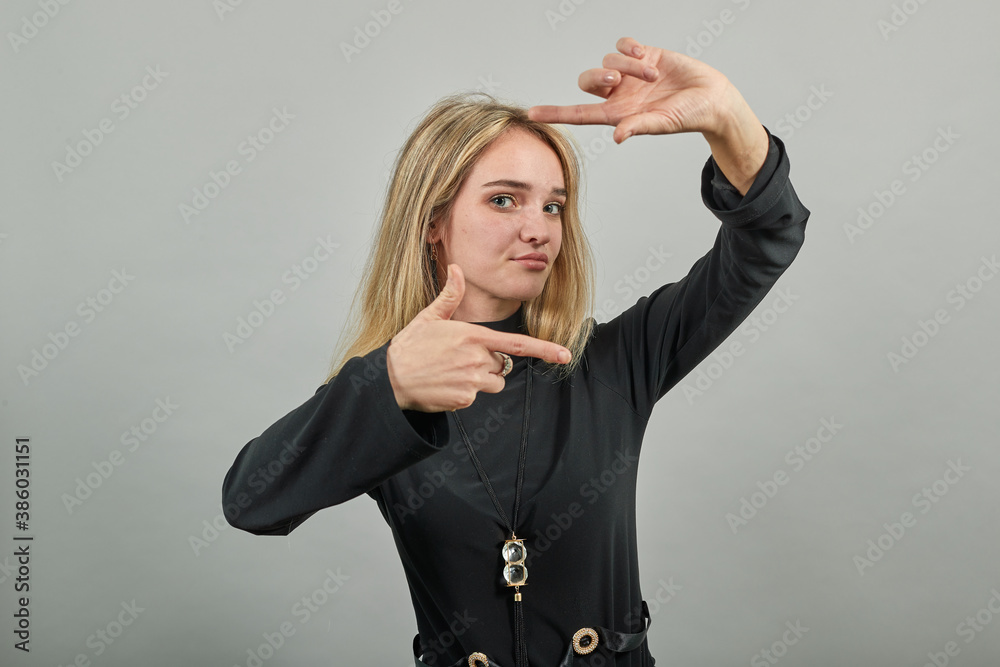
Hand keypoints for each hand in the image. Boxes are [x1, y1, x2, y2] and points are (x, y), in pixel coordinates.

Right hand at [386, 265, 571, 412]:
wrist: (390, 379)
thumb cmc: (410, 347)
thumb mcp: (429, 316)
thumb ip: (450, 295)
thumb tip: (456, 268)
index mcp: (473, 336)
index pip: (517, 344)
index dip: (544, 350)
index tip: (564, 355)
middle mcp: (476, 359)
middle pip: (502, 364)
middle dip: (488, 362)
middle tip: (459, 359)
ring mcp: (471, 382)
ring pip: (493, 382)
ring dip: (480, 379)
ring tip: (452, 372)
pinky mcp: (464, 400)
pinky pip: (475, 397)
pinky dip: (464, 393)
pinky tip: (445, 385)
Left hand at [528, 36, 768, 192]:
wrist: (712, 97)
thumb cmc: (688, 116)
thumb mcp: (662, 123)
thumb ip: (638, 127)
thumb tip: (616, 136)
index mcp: (618, 114)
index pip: (579, 113)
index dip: (555, 112)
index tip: (531, 113)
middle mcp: (620, 94)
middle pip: (587, 80)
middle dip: (597, 77)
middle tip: (616, 79)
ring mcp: (630, 75)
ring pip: (608, 60)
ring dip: (628, 66)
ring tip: (652, 76)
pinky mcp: (644, 56)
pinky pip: (623, 45)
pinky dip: (630, 49)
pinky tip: (645, 56)